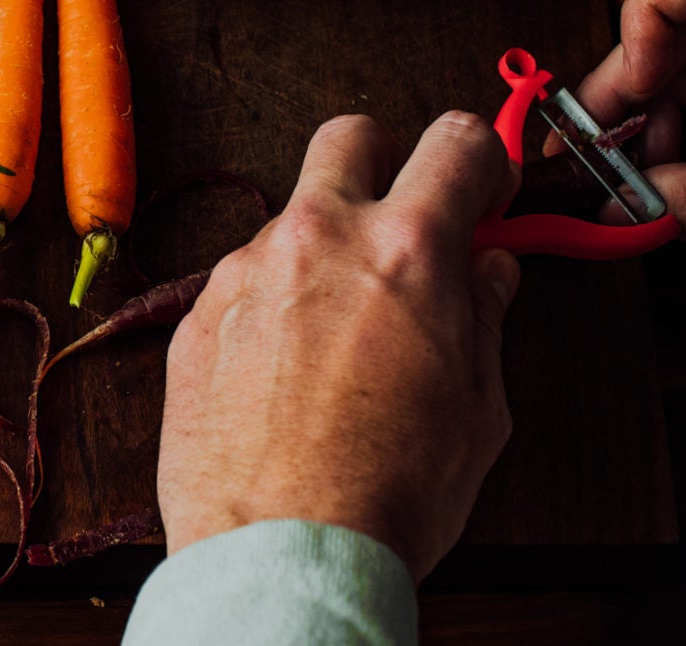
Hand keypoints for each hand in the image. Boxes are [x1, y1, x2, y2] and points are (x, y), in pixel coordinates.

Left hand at [157, 113, 521, 582]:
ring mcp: (246, 269)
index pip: (455, 140)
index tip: (484, 191)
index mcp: (405, 248)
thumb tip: (487, 271)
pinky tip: (290, 371)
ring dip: (323, 251)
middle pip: (350, 137)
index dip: (481, 160)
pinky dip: (274, 305)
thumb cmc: (389, 491)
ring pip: (291, 218)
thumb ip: (482, 317)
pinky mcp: (197, 311)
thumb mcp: (480, 406)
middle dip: (385, 163)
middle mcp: (317, 237)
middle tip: (404, 221)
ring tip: (344, 334)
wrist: (281, 547)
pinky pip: (245, 281)